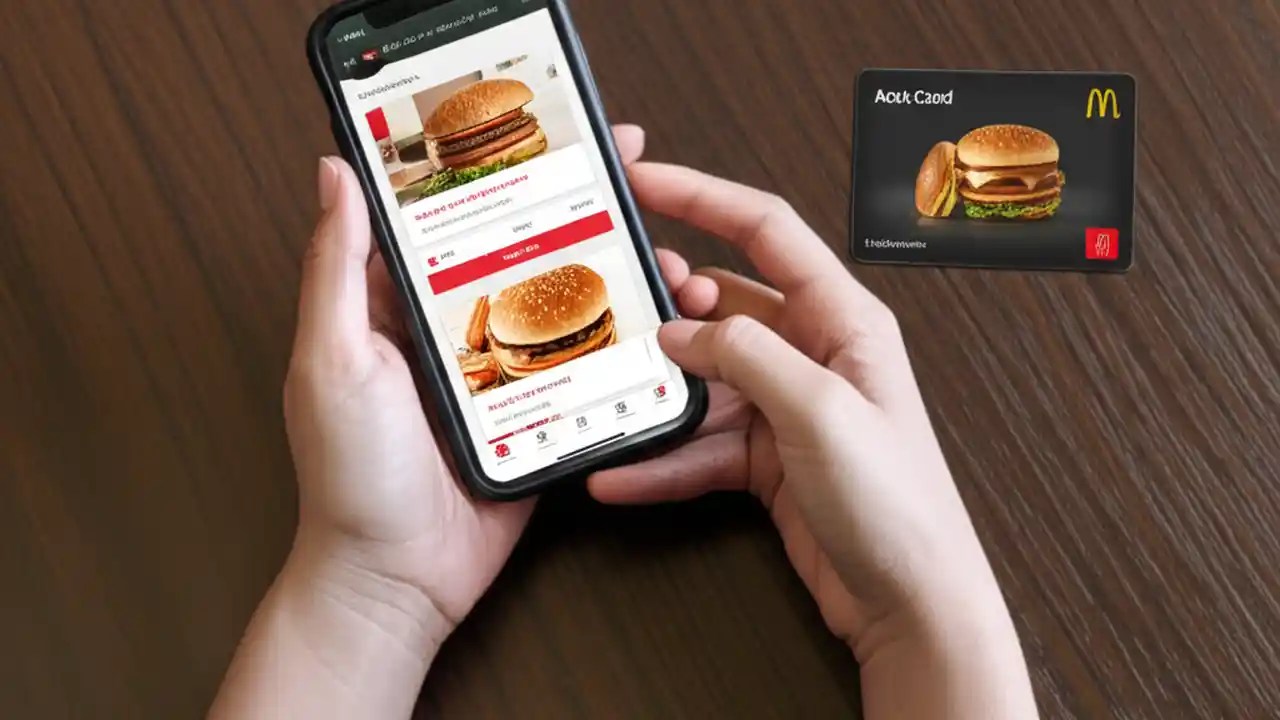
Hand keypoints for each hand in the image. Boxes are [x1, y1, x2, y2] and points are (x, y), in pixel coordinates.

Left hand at [214, 126, 702, 718]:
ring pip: (550, 302)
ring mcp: (494, 370)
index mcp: (394, 305)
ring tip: (644, 239)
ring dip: (594, 270)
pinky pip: (573, 364)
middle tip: (615, 171)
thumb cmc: (349, 476)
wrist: (397, 579)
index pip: (443, 216)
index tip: (530, 130)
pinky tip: (643, 315)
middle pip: (511, 250)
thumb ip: (338, 269)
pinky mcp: (531, 412)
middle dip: (562, 207)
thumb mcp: (332, 359)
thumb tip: (335, 174)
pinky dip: (606, 339)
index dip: (485, 167)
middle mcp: (448, 329)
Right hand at [591, 164, 1037, 718]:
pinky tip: (620, 473)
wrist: (912, 602)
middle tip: (614, 301)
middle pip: (726, 304)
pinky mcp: (768, 459)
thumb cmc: (895, 502)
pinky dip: (663, 459)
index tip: (642, 181)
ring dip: (658, 391)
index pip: (765, 231)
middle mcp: (814, 354)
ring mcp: (788, 407)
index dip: (702, 196)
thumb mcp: (819, 409)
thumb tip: (684, 328)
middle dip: (669, 302)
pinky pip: (703, 445)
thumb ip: (747, 354)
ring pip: (706, 378)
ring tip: (604, 393)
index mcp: (843, 319)